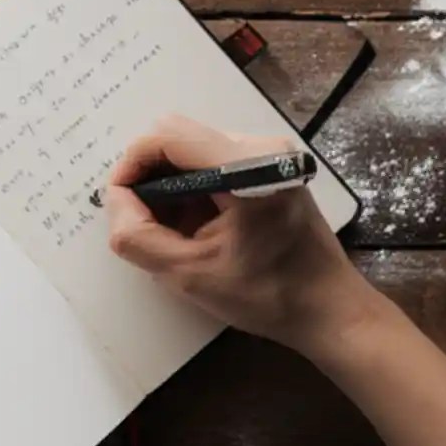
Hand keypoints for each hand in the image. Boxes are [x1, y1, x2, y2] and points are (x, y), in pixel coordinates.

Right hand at [104, 114, 379, 352]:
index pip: (167, 136)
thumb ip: (138, 237)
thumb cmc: (266, 297)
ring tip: (169, 232)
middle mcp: (261, 146)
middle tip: (141, 223)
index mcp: (248, 167)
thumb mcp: (187, 276)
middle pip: (178, 139)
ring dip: (168, 187)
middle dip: (148, 178)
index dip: (130, 165)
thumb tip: (115, 201)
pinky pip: (211, 164)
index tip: (119, 205)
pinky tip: (193, 227)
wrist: (329, 309)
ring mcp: (269, 154)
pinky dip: (189, 191)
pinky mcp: (270, 167)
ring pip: (191, 151)